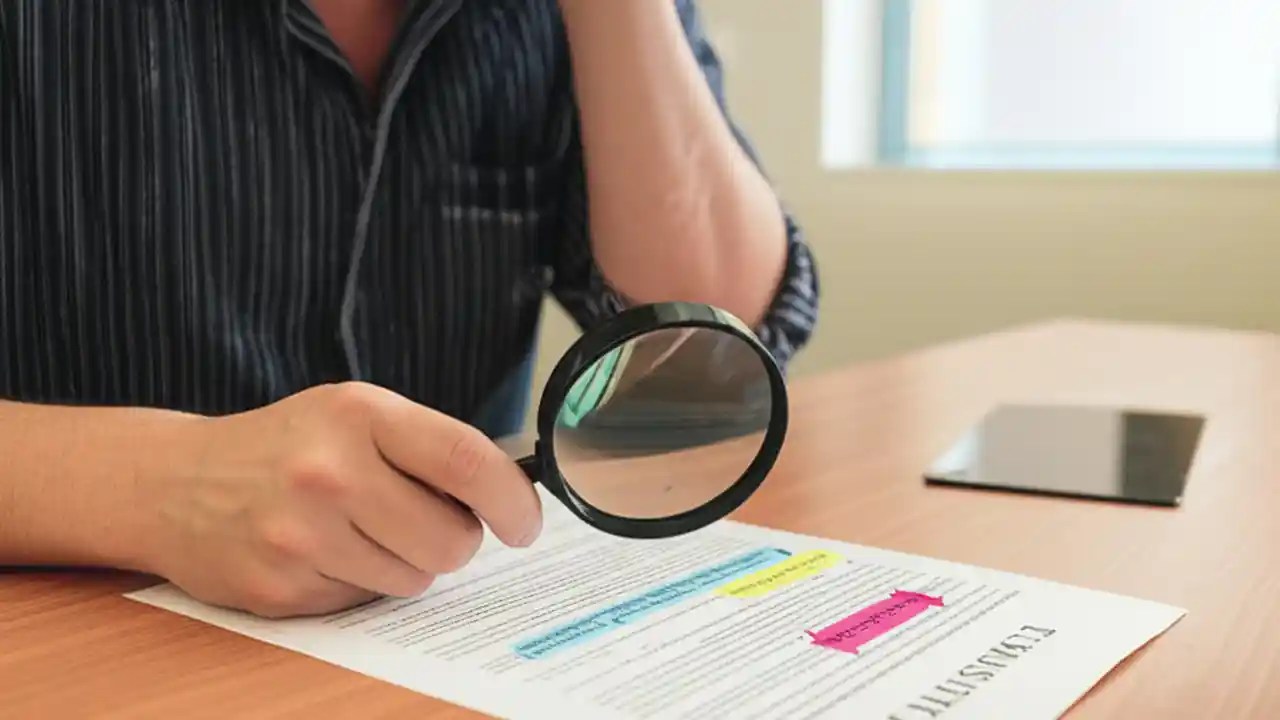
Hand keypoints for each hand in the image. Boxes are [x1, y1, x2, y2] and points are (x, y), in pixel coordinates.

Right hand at [140, 382, 541, 617]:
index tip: (525, 523)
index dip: (512, 500)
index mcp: (359, 415)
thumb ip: (425, 446)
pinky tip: (322, 551)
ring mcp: (300, 535)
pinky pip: (364, 602)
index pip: (465, 460)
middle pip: (451, 540)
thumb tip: (507, 494)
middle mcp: (329, 472)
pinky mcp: (280, 588)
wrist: (174, 483)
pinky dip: (358, 583)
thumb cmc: (286, 445)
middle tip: (424, 521)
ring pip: (414, 579)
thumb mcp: (353, 414)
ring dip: (406, 563)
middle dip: (454, 539)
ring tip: (360, 529)